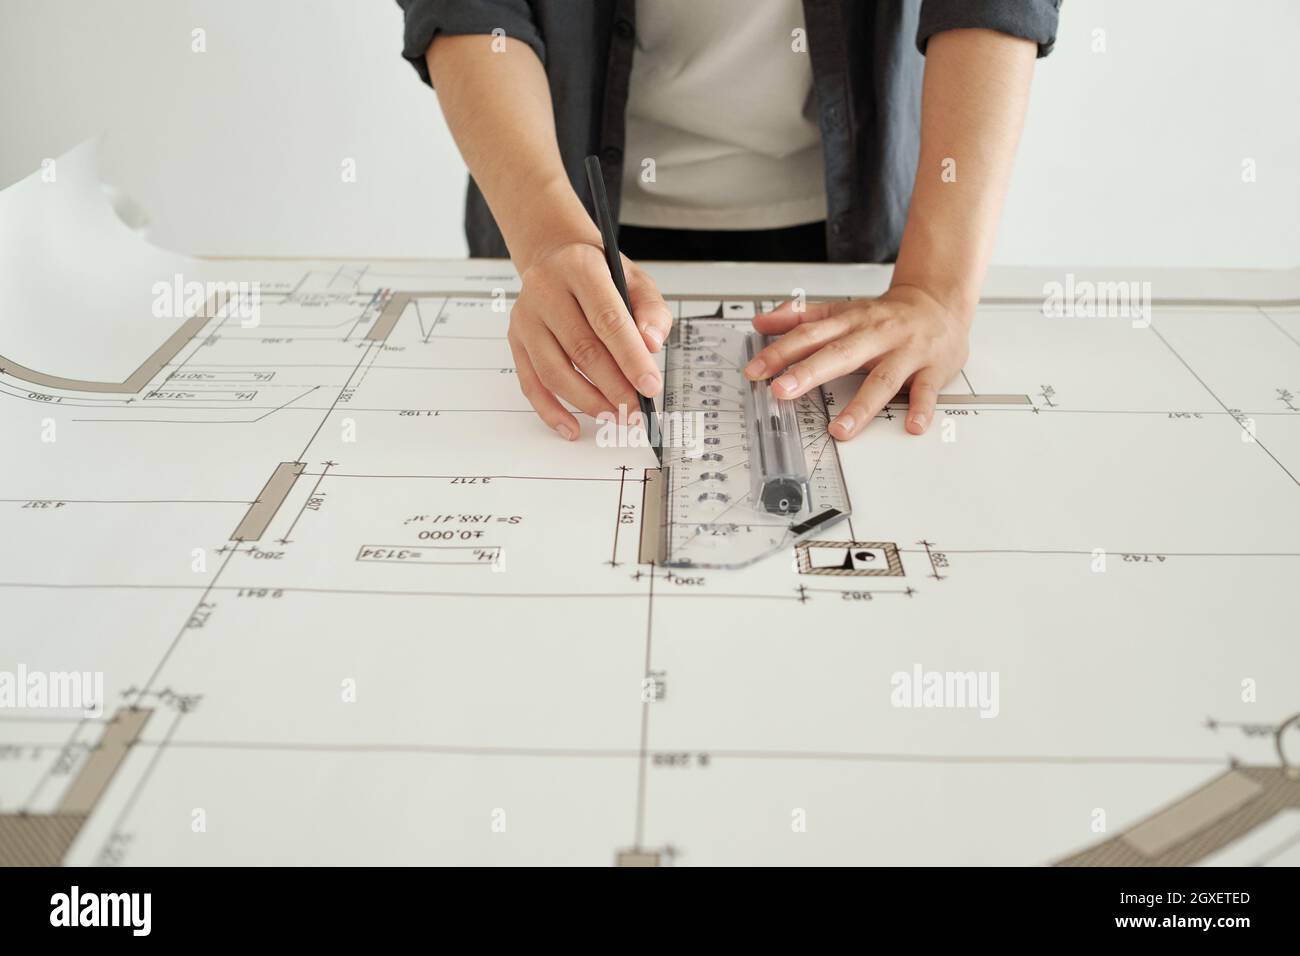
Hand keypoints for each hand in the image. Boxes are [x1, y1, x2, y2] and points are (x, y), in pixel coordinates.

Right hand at [507, 241, 671, 439]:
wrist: (555, 257)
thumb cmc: (600, 273)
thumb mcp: (635, 279)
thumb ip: (651, 311)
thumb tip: (651, 345)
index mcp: (580, 267)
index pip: (608, 319)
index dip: (631, 358)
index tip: (650, 387)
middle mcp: (546, 290)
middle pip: (581, 349)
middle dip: (613, 387)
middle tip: (636, 411)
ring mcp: (526, 317)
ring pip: (554, 371)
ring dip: (587, 402)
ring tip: (615, 417)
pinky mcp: (516, 340)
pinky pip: (531, 383)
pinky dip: (551, 411)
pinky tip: (572, 427)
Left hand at [743, 284, 970, 439]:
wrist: (939, 301)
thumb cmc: (887, 314)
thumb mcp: (842, 310)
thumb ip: (801, 317)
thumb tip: (762, 321)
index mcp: (851, 321)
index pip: (810, 334)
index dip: (780, 352)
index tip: (755, 370)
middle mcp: (876, 335)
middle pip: (840, 353)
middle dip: (809, 372)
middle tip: (782, 391)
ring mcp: (905, 353)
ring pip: (882, 379)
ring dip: (861, 406)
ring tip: (840, 430)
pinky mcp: (932, 369)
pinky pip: (926, 391)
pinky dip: (921, 409)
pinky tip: (911, 426)